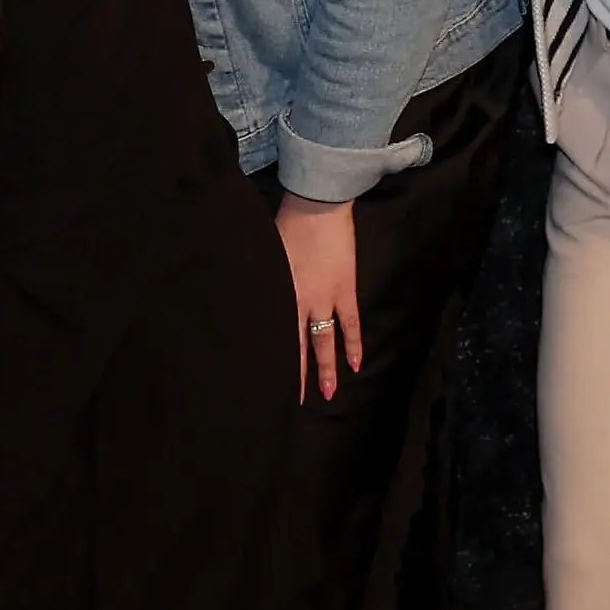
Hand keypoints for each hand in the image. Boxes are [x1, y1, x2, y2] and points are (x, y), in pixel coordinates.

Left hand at [274, 194, 362, 401]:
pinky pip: (350, 324)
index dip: (274, 359)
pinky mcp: (346, 291)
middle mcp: (301, 304)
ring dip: (327, 369)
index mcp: (279, 296)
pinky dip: (353, 345)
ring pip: (326, 342)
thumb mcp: (264, 257)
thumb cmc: (284, 227)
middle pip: (299, 346)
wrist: (317, 209)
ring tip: (329, 393)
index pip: (276, 336)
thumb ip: (263, 281)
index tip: (268, 381)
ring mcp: (327, 300)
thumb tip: (254, 298)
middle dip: (298, 375)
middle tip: (296, 401)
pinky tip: (356, 365)